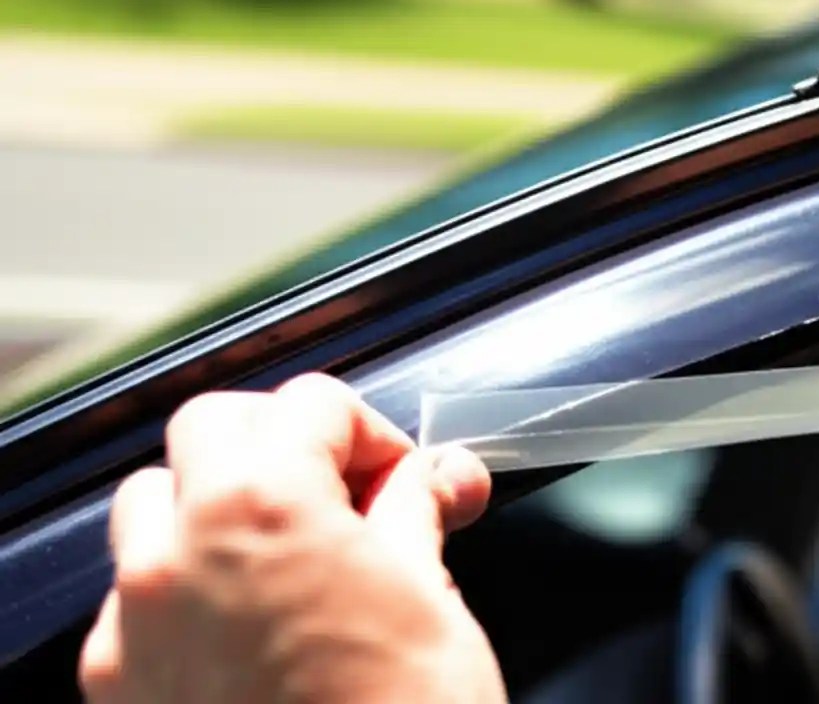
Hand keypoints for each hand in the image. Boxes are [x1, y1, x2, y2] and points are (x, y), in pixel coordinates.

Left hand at [79, 374, 506, 703]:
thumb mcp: (429, 595)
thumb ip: (418, 510)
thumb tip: (438, 476)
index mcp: (266, 505)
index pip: (312, 403)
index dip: (371, 432)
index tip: (401, 474)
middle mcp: (181, 549)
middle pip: (213, 428)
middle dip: (282, 444)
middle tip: (344, 494)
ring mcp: (138, 619)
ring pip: (153, 503)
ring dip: (217, 504)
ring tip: (286, 553)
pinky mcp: (120, 683)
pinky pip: (135, 594)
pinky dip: (186, 584)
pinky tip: (245, 624)